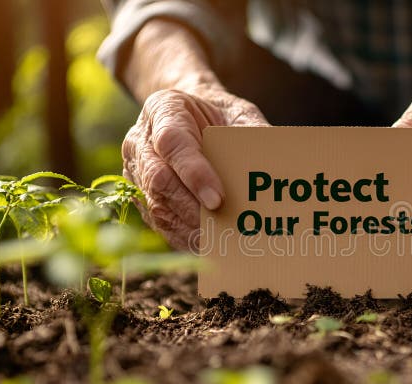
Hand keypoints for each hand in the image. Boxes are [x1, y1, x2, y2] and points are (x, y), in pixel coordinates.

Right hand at [121, 88, 268, 249]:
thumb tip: (275, 163)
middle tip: (222, 229)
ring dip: (187, 228)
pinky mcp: (141, 195)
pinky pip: (157, 220)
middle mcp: (142, 141)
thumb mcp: (238, 113)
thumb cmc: (218, 114)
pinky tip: (207, 246)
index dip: (194, 173)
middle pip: (159, 179)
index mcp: (164, 109)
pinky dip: (182, 237)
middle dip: (192, 209)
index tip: (218, 199)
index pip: (172, 143)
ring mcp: (136, 170)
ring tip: (218, 244)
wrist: (193, 113)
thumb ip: (252, 132)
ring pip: (156, 204)